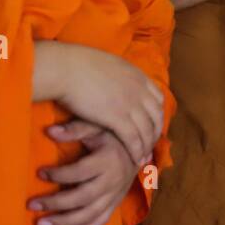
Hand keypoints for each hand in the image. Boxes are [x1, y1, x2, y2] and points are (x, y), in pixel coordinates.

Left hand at [29, 124, 137, 224]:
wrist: (140, 150)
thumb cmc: (113, 136)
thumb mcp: (97, 127)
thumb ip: (75, 129)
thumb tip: (49, 131)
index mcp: (108, 161)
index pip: (80, 172)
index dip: (59, 175)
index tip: (39, 173)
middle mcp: (113, 181)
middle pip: (83, 198)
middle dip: (56, 203)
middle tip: (32, 205)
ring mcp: (114, 196)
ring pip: (89, 215)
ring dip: (64, 222)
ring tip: (41, 223)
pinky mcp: (114, 206)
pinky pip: (99, 223)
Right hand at [33, 41, 161, 166]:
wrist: (67, 68)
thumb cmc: (78, 64)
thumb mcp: (108, 64)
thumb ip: (118, 75)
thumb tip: (115, 78)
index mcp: (137, 76)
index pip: (157, 98)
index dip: (157, 113)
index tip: (153, 124)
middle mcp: (139, 90)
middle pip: (156, 116)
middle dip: (155, 132)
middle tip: (151, 145)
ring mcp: (131, 104)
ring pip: (147, 130)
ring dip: (147, 146)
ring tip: (144, 158)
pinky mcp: (118, 117)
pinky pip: (134, 138)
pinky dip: (137, 151)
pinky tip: (136, 160)